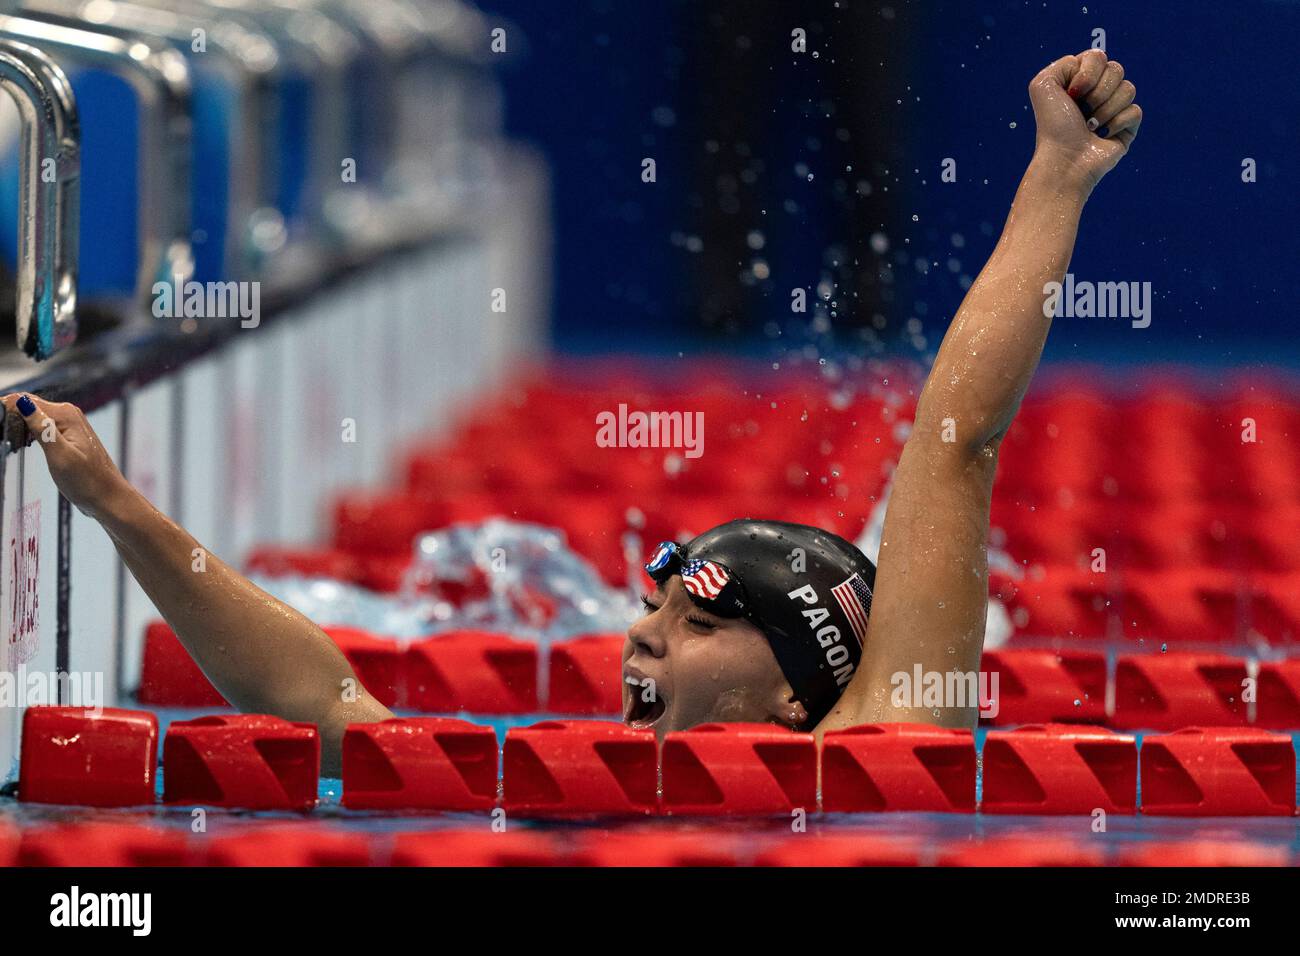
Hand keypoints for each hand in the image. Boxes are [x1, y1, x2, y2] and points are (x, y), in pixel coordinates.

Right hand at [1, 393, 131, 520]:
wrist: (108, 497)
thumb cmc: (87, 481)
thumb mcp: (59, 454)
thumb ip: (41, 428)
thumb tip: (22, 402)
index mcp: (65, 415)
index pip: (24, 400)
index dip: (5, 409)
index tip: (0, 429)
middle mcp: (68, 415)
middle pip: (28, 406)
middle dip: (10, 417)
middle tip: (4, 439)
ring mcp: (69, 426)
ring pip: (34, 416)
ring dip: (18, 425)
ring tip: (9, 442)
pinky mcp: (67, 437)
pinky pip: (42, 427)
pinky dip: (28, 432)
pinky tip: (22, 444)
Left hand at [1029, 49, 1141, 188]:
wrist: (1065, 159)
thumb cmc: (1053, 126)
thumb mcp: (1043, 85)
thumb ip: (1062, 63)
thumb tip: (1091, 63)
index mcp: (1080, 81)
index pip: (1098, 57)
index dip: (1088, 73)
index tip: (1072, 93)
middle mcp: (1098, 92)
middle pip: (1117, 69)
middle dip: (1097, 92)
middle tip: (1082, 110)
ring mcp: (1114, 109)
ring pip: (1128, 89)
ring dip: (1105, 109)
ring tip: (1090, 126)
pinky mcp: (1127, 127)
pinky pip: (1136, 110)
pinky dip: (1117, 122)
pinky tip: (1102, 135)